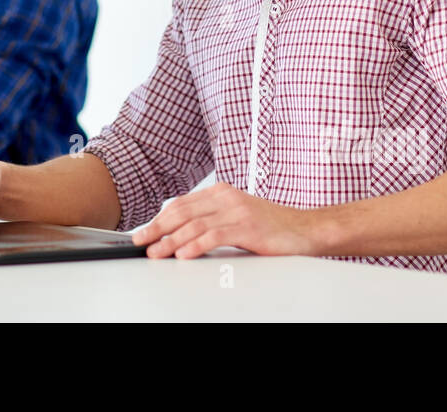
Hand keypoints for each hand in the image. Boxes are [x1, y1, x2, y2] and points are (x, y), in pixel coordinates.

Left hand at [132, 182, 319, 258]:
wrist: (306, 229)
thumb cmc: (272, 226)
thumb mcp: (237, 217)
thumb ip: (212, 220)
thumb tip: (179, 234)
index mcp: (221, 192)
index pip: (181, 204)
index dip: (159, 218)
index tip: (143, 232)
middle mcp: (226, 197)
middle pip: (182, 212)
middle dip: (157, 228)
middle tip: (140, 242)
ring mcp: (237, 211)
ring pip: (194, 224)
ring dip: (171, 239)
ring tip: (156, 252)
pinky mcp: (248, 227)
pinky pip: (215, 235)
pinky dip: (195, 245)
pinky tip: (183, 254)